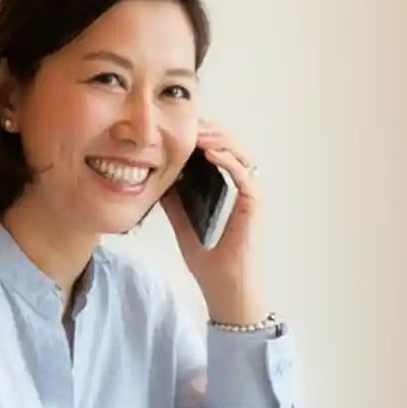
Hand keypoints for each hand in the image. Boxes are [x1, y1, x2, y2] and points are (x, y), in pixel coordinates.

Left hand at [161, 120, 267, 325]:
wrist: (222, 287)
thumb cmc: (207, 260)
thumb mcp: (181, 221)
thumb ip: (172, 199)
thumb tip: (153, 177)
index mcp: (228, 188)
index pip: (219, 148)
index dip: (202, 133)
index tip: (179, 126)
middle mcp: (243, 187)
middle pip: (231, 144)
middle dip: (209, 129)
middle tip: (186, 121)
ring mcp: (250, 194)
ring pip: (240, 152)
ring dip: (218, 138)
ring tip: (196, 132)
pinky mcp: (253, 204)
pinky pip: (243, 174)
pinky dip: (227, 160)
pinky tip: (208, 152)